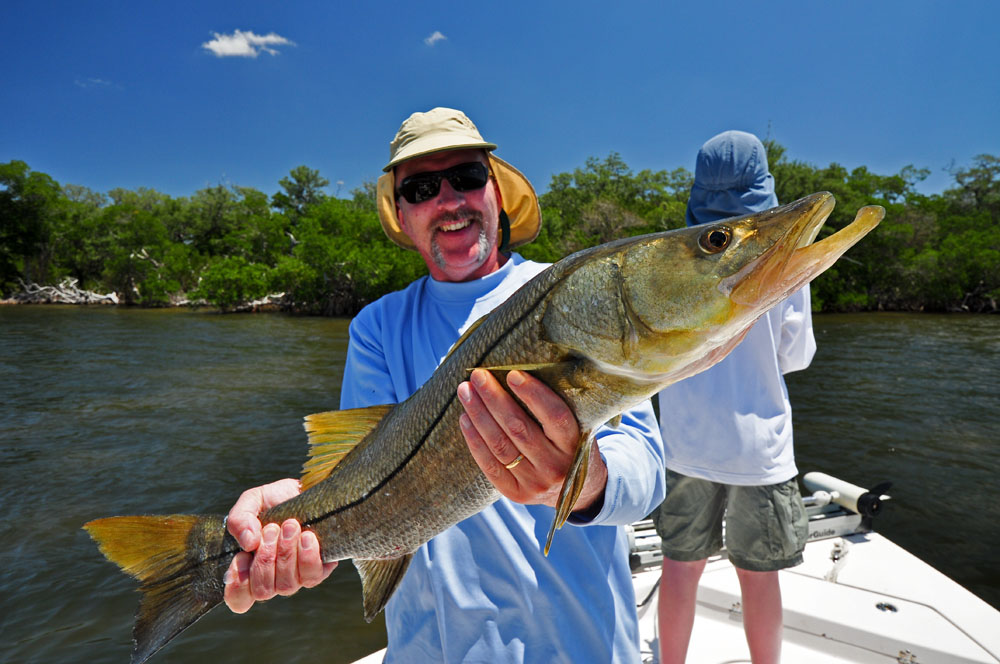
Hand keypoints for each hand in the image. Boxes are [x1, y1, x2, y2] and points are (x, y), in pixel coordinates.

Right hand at [223, 478, 336, 613]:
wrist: (306, 492)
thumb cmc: (275, 501)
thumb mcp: (251, 502)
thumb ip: (239, 520)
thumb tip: (248, 543)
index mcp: (249, 569)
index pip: (238, 599)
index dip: (238, 585)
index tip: (242, 556)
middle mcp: (272, 579)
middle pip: (263, 591)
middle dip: (266, 558)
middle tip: (272, 529)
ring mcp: (295, 577)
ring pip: (287, 585)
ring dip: (286, 554)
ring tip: (291, 526)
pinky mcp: (318, 570)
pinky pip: (312, 576)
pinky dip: (308, 557)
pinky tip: (307, 537)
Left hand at [457, 369, 607, 511]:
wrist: (579, 490)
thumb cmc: (573, 445)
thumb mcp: (579, 427)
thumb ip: (556, 408)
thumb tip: (518, 373)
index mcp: (576, 445)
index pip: (555, 416)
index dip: (533, 395)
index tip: (512, 374)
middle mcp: (556, 467)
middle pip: (519, 429)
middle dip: (494, 399)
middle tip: (477, 375)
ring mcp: (535, 484)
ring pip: (500, 446)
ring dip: (479, 415)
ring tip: (465, 392)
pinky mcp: (516, 493)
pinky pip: (489, 466)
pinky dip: (474, 441)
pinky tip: (464, 419)